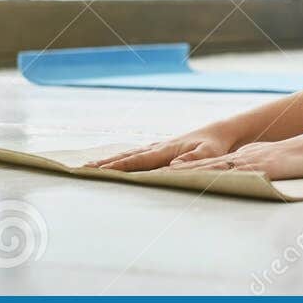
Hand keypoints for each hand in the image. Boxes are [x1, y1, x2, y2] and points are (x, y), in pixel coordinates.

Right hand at [87, 126, 237, 170]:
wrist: (221, 132)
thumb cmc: (215, 145)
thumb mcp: (209, 154)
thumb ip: (193, 160)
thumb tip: (172, 166)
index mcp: (166, 150)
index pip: (137, 160)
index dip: (117, 166)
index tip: (98, 170)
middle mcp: (158, 148)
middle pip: (127, 156)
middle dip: (105, 164)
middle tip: (81, 169)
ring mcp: (158, 148)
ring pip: (129, 155)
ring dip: (110, 161)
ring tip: (90, 167)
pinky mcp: (161, 151)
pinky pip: (137, 157)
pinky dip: (123, 160)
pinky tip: (114, 164)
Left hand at [170, 134, 302, 180]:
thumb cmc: (294, 160)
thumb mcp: (268, 164)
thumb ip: (253, 169)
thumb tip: (244, 176)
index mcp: (239, 159)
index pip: (205, 164)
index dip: (184, 168)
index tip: (161, 174)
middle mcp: (238, 159)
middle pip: (202, 165)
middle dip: (176, 170)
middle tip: (155, 174)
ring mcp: (247, 163)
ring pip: (212, 167)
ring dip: (189, 172)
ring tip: (165, 175)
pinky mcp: (258, 169)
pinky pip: (233, 173)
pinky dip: (215, 176)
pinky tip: (201, 180)